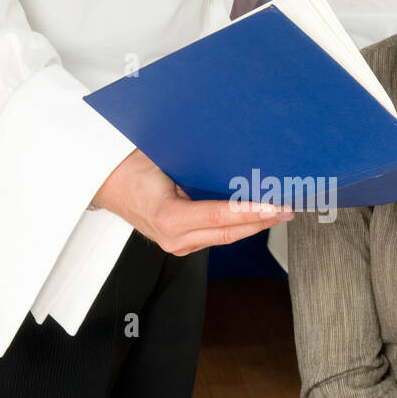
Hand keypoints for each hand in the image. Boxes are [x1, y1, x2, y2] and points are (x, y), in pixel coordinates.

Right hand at [90, 148, 292, 254]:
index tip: (274, 206)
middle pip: (229, 233)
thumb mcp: (163, 157)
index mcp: (167, 216)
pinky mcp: (182, 245)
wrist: (107, 184)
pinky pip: (217, 236)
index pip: (219, 217)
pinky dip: (239, 226)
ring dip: (254, 225)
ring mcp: (177, 245)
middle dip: (262, 221)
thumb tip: (235, 152)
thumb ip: (197, 162)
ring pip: (226, 238)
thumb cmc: (130, 167)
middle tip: (289, 207)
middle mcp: (173, 238)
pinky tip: (257, 216)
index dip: (250, 212)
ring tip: (280, 211)